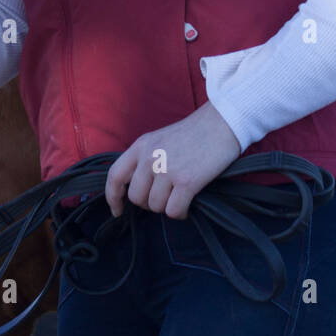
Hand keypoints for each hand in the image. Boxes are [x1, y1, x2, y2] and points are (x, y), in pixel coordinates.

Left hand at [105, 101, 242, 220]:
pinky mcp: (186, 181)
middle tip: (165, 197)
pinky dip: (181, 213)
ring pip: (155, 206)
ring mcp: (167, 169)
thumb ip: (146, 159)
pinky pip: (174, 211)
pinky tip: (189, 204)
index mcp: (141, 146)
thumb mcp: (161, 139)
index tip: (117, 210)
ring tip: (180, 196)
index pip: (115, 176)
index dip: (113, 197)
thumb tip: (138, 188)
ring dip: (167, 207)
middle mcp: (150, 157)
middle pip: (136, 197)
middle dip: (149, 203)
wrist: (223, 123)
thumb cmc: (195, 133)